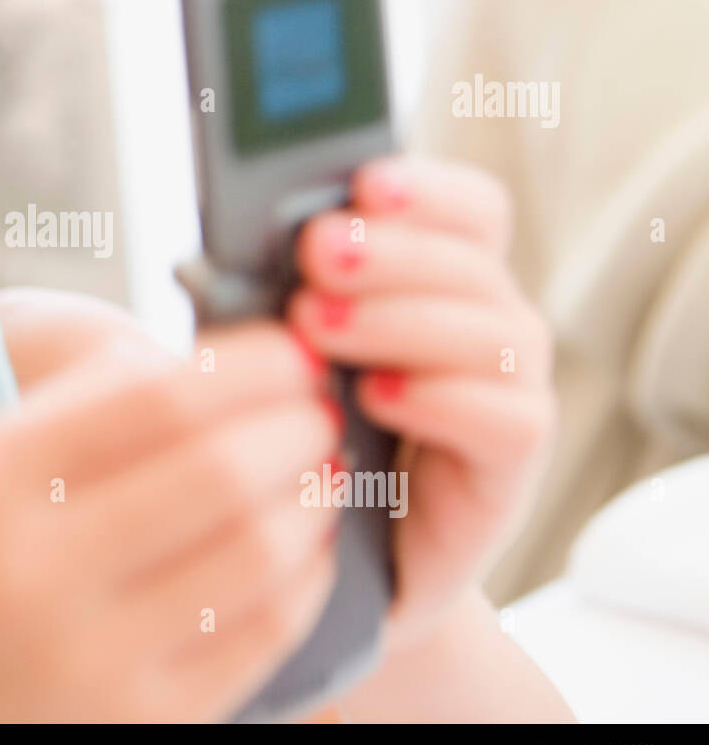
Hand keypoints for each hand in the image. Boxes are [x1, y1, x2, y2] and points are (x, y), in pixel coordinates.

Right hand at [0, 320, 341, 722]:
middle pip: (219, 470)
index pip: (158, 399)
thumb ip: (89, 400)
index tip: (295, 353)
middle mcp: (34, 569)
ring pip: (256, 552)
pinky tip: (307, 547)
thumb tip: (230, 359)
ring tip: (320, 471)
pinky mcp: (139, 722)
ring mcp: (88, 657)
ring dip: (313, 498)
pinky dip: (306, 576)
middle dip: (298, 426)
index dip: (251, 368)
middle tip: (322, 411)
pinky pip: (262, 634)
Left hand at [286, 153, 556, 654]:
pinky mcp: (508, 466)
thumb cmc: (298, 435)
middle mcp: (484, 325)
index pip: (469, 211)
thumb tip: (232, 249)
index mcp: (436, 281)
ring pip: (498, 330)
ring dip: (403, 317)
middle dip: (393, 251)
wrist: (328, 561)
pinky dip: (444, 398)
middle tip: (315, 257)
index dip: (427, 190)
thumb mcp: (281, 354)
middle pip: (476, 260)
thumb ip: (277, 297)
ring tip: (319, 328)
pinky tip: (377, 399)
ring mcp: (504, 393)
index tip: (364, 183)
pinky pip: (511, 418)